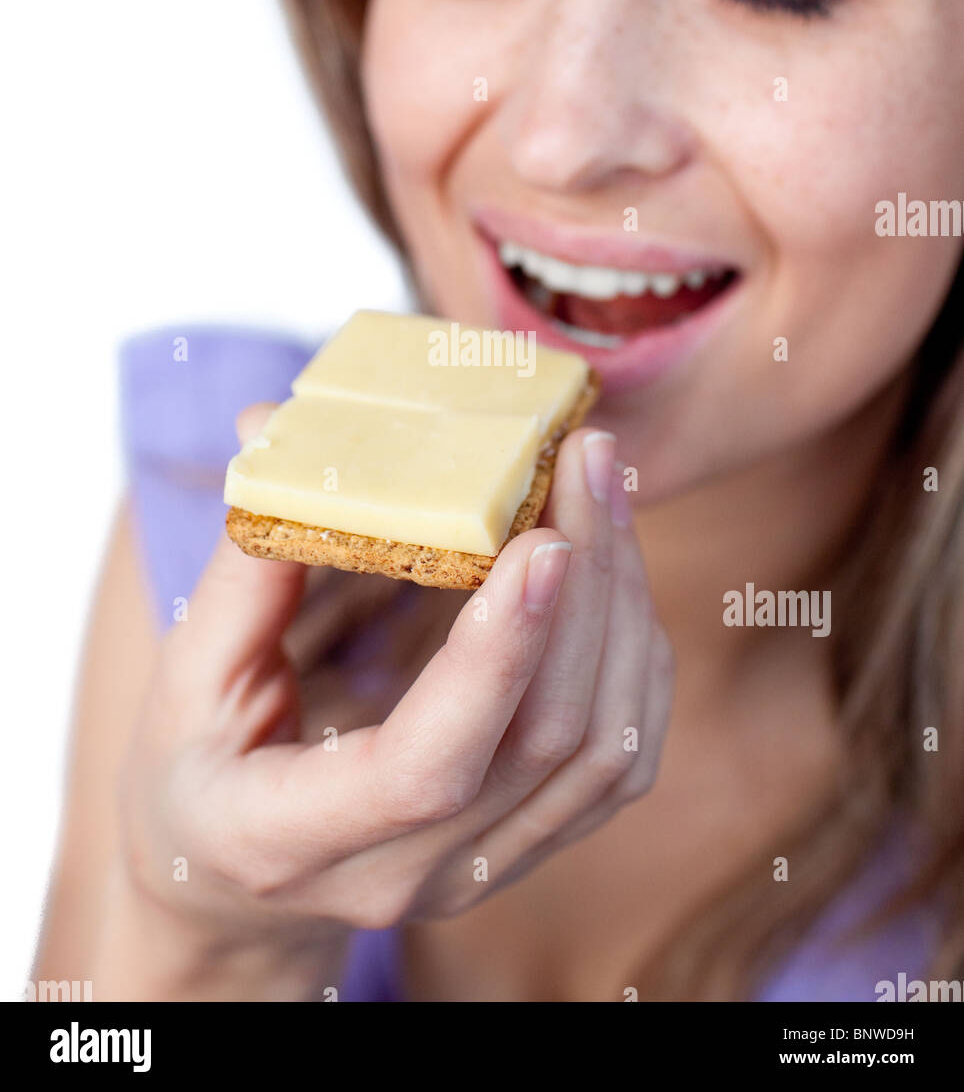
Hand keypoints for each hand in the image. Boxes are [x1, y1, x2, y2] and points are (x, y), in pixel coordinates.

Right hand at [114, 417, 673, 953]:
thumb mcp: (189, 678)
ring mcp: (483, 870)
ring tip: (606, 487)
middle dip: (586, 587)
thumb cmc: (203, 768)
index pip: (427, 769)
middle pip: (545, 742)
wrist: (243, 879)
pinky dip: (636, 652)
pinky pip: (622, 757)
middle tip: (588, 456)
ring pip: (605, 747)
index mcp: (295, 839)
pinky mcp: (532, 842)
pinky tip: (614, 567)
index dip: (495, 658)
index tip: (541, 543)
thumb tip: (274, 430)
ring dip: (624, 604)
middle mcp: (410, 874)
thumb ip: (243, 569)